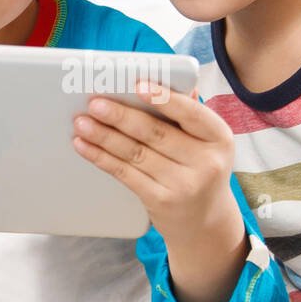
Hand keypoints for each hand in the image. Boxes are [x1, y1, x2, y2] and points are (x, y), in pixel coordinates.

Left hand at [71, 80, 237, 241]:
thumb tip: (163, 80)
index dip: (163, 98)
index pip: (190, 113)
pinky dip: (102, 158)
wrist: (205, 221)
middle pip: (155, 133)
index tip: (137, 86)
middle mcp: (206, 162)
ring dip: (104, 136)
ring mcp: (184, 185)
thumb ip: (188, 112)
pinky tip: (85, 146)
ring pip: (135, 153)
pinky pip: (125, 174)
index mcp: (219, 137)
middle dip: (120, 115)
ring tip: (82, 122)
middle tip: (95, 103)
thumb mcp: (206, 142)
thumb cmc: (200, 169)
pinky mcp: (161, 202)